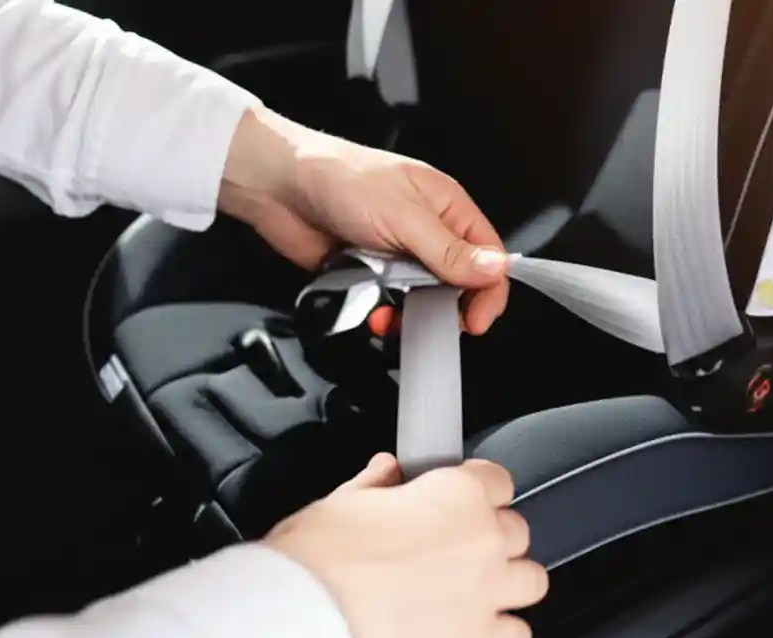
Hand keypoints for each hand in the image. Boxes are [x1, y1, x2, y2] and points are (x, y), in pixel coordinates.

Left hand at [220, 107, 509, 334]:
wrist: (279, 186)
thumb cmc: (340, 178)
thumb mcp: (404, 217)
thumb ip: (448, 250)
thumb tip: (494, 269)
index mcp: (446, 206)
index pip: (487, 255)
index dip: (488, 290)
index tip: (476, 321)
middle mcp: (425, 229)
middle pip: (458, 282)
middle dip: (447, 307)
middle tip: (436, 323)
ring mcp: (397, 252)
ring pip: (421, 297)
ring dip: (411, 313)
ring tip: (395, 318)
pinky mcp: (368, 270)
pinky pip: (387, 302)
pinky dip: (382, 313)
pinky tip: (373, 313)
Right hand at [263, 453, 548, 637]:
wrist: (303, 614)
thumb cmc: (317, 556)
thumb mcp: (342, 501)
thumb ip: (376, 484)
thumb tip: (386, 472)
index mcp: (454, 493)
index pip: (498, 480)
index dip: (477, 492)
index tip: (461, 504)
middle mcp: (482, 538)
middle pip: (517, 530)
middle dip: (490, 538)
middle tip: (454, 550)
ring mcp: (486, 591)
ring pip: (532, 581)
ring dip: (508, 584)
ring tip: (472, 591)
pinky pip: (518, 636)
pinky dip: (501, 635)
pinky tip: (472, 631)